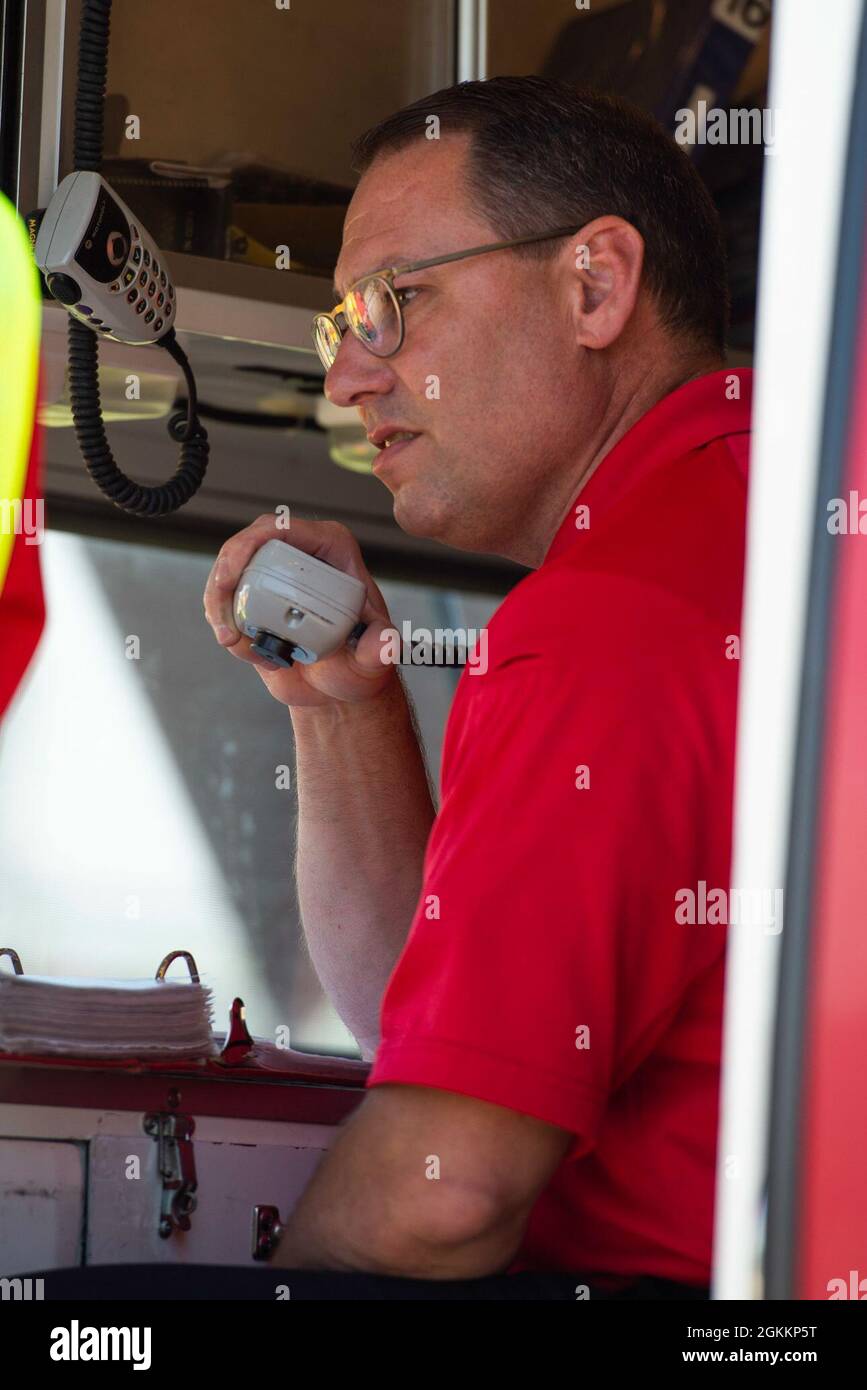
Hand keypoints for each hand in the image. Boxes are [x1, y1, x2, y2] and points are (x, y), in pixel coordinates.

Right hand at [203, 515, 396, 707]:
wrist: (335, 688)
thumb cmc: (357, 664)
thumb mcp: (373, 659)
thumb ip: (380, 649)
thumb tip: (383, 642)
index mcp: (330, 550)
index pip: (282, 529)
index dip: (249, 544)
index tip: (231, 576)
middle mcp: (299, 555)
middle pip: (245, 545)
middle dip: (224, 579)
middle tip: (225, 622)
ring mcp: (272, 574)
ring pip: (228, 573)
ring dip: (220, 607)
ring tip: (238, 645)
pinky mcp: (253, 596)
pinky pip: (224, 598)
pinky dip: (223, 623)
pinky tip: (245, 649)